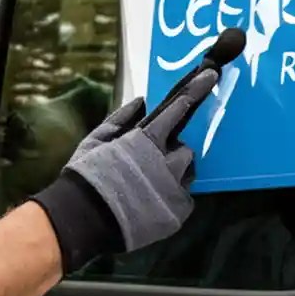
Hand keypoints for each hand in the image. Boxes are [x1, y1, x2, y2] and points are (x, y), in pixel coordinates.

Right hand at [28, 67, 218, 274]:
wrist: (83, 219)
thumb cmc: (86, 176)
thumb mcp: (95, 140)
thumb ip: (120, 119)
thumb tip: (141, 102)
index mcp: (146, 140)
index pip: (178, 109)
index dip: (195, 90)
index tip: (211, 75)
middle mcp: (166, 161)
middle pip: (185, 148)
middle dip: (171, 152)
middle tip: (149, 164)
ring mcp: (174, 187)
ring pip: (187, 172)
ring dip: (174, 173)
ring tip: (148, 185)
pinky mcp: (178, 211)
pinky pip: (184, 197)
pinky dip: (172, 197)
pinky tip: (150, 203)